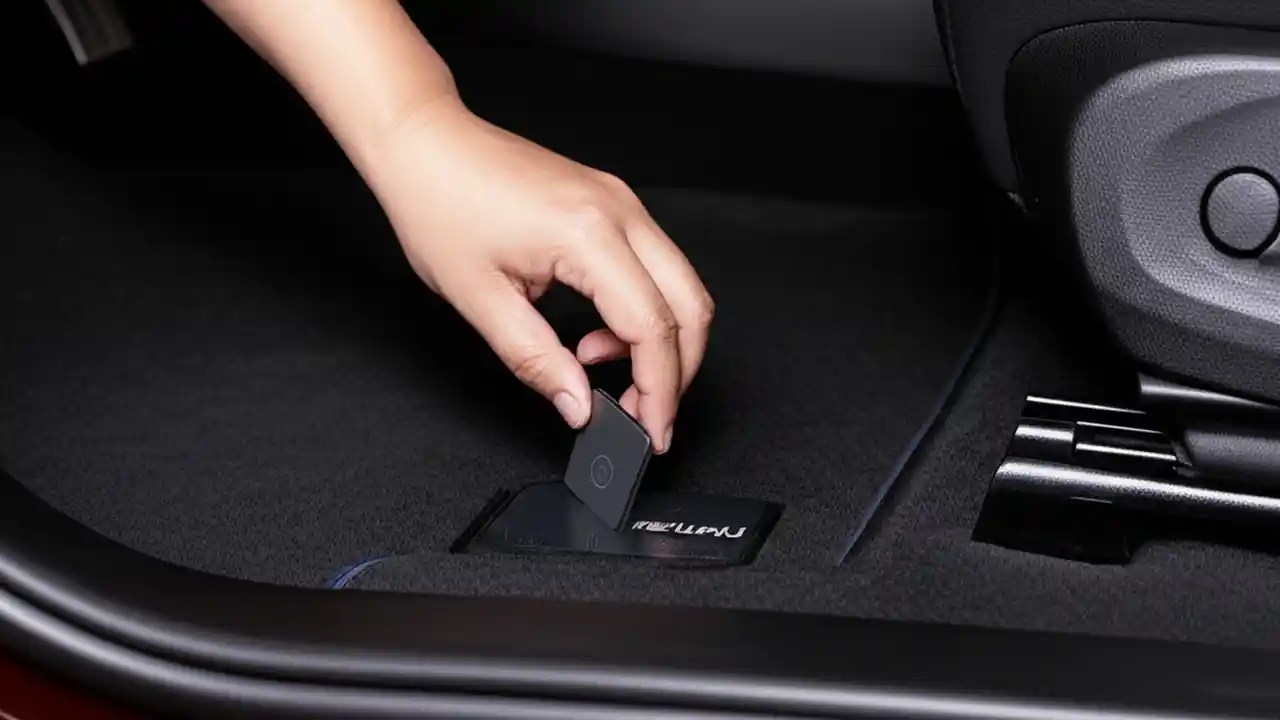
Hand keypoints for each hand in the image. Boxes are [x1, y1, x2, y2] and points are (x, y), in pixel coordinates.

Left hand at [362, 100, 713, 452]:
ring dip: (661, 341)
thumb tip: (578, 406)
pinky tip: (597, 332)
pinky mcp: (613, 203)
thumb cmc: (438, 205)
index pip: (652, 327)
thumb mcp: (479, 301)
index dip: (659, 389)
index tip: (651, 431)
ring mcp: (622, 202)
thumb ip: (537, 361)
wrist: (425, 144)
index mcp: (587, 234)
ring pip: (680, 286)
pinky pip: (656, 266)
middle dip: (678, 371)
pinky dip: (644, 310)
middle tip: (647, 416)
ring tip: (600, 368)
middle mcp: (618, 212)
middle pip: (690, 306)